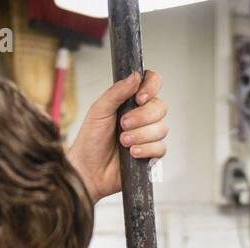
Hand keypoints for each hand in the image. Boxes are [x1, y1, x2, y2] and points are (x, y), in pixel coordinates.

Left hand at [67, 70, 167, 202]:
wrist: (88, 170)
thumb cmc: (90, 140)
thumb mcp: (99, 110)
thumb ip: (117, 92)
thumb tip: (135, 76)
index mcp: (130, 101)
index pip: (152, 83)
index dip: (151, 87)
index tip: (139, 98)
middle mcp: (142, 116)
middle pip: (160, 107)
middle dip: (142, 117)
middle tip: (123, 124)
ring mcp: (148, 135)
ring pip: (162, 128)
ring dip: (141, 135)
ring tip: (123, 142)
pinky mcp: (151, 154)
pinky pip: (161, 148)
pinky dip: (146, 149)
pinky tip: (132, 153)